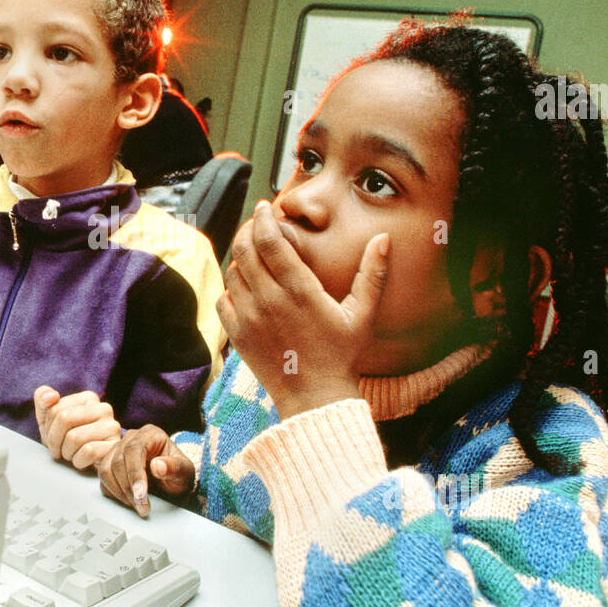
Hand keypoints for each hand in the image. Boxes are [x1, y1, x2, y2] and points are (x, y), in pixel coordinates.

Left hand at [33, 387, 121, 468]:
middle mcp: (103, 408)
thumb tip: (50, 396)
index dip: (48, 428)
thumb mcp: (47, 418)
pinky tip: (82, 461)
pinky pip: (88, 451)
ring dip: (66, 452)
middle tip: (58, 449)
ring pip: (74, 437)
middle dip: (54, 440)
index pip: (55, 409)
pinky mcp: (114, 446)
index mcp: (88, 398)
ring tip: (71, 455)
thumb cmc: (64, 439)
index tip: (53, 436)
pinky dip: (78, 460)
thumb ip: (42, 398)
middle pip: (64, 419)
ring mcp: (112, 427)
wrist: (84, 466)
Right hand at [96, 425, 194, 517]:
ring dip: (120, 492)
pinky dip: (114, 493)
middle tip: (142, 506)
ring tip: (137, 505)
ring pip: (106, 470)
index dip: (135, 473)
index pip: (134, 449)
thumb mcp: (185, 472)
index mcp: (150, 434)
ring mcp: (117, 451)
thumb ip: (175, 467)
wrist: (172, 482)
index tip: (141, 493)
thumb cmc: (178, 473)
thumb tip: (158, 465)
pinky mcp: (110, 466)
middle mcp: (130, 439)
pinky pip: (103, 480)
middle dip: (129, 488)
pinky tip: (129, 501)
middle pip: (118, 461)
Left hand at [219, 201, 389, 419]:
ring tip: (254, 254)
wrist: (315, 398)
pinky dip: (231, 288)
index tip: (267, 208)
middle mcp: (269, 300)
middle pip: (244, 249)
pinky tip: (245, 287)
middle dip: (248, 229)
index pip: (270, 240)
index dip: (264, 218)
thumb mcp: (362, 314)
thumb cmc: (341, 356)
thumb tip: (383, 240)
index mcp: (299, 290)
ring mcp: (250, 318)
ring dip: (241, 258)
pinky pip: (224, 299)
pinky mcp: (238, 335)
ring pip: (233, 272)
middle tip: (257, 224)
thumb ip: (372, 274)